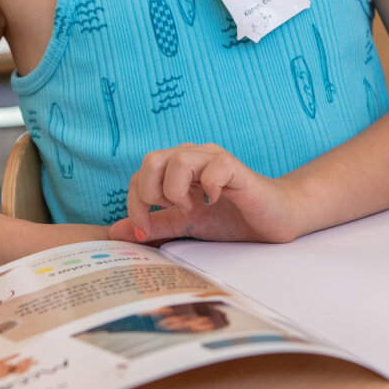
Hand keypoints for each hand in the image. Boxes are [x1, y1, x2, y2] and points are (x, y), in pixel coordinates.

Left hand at [107, 144, 303, 245]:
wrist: (273, 220)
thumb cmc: (230, 219)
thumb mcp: (186, 226)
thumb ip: (155, 225)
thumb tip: (116, 232)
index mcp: (176, 168)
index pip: (139, 175)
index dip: (135, 204)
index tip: (144, 231)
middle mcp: (193, 156)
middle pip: (151, 160)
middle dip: (151, 194)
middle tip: (170, 214)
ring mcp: (215, 160)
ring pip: (178, 159)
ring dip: (177, 190)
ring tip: (192, 207)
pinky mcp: (237, 169)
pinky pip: (214, 167)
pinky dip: (208, 187)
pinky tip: (214, 201)